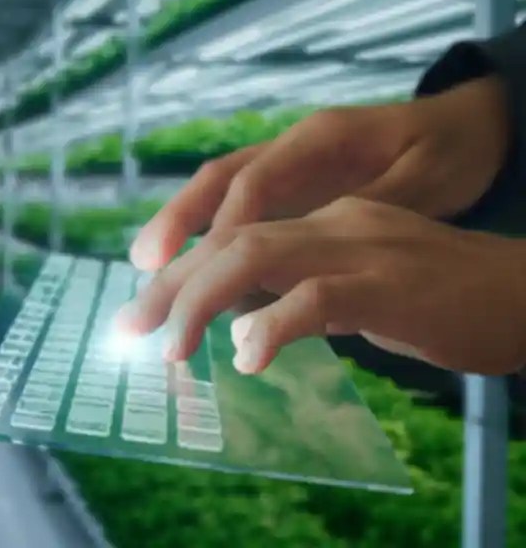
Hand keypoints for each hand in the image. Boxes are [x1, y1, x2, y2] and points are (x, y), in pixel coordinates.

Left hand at [117, 198, 525, 375]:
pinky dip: (272, 325)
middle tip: (129, 330)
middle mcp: (334, 221)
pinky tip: (248, 358)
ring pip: (256, 255)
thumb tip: (243, 329)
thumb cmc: (449, 301)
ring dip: (201, 302)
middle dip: (171, 285)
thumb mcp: (363, 293)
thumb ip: (304, 298)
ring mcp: (361, 247)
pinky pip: (317, 297)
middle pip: (229, 240)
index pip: (234, 236)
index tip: (140, 313)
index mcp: (326, 220)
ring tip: (173, 350)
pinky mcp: (389, 285)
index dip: (181, 272)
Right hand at [130, 76, 510, 270]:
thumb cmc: (450, 151)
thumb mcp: (426, 180)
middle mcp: (290, 148)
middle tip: (144, 266)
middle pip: (219, 181)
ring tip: (146, 272)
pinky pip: (239, 211)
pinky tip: (190, 274)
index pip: (257, 181)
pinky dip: (209, 238)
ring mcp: (287, 168)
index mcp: (320, 138)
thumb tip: (318, 243)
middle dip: (177, 221)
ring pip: (219, 194)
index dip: (227, 224)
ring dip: (181, 230)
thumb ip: (371, 207)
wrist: (469, 128)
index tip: (205, 269)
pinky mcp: (291, 189)